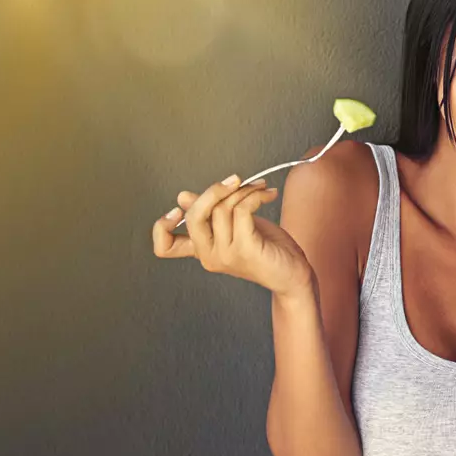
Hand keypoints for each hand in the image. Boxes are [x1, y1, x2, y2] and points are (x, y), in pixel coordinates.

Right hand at [151, 174, 312, 295]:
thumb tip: (182, 196)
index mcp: (202, 250)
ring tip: (261, 189)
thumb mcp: (235, 226)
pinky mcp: (245, 249)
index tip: (179, 207)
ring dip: (245, 190)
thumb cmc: (268, 251)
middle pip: (194, 215)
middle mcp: (209, 255)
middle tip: (235, 180)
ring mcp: (225, 254)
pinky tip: (268, 195)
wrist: (293, 275)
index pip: (164, 247)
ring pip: (223, 208)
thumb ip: (211, 212)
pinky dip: (256, 196)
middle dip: (214, 190)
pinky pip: (242, 210)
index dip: (162, 226)